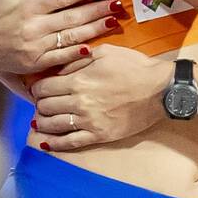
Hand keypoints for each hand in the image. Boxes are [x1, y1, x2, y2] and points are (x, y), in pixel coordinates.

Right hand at [0, 0, 122, 80]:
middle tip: (117, 4)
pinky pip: (62, 58)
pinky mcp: (38, 62)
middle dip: (97, 10)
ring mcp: (37, 46)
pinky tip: (94, 47)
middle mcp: (35, 26)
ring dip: (94, 30)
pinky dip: (77, 53)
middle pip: (72, 17)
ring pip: (71, 37)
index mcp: (30, 6)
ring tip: (114, 21)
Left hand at [31, 44, 167, 148]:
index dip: (37, 88)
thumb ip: (77, 60)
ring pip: (53, 126)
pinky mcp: (99, 135)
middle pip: (44, 107)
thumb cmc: (135, 67)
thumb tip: (58, 69)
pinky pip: (71, 143)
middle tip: (43, 103)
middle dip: (40, 104)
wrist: (160, 89)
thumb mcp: (104, 53)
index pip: (43, 88)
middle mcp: (79, 103)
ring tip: (42, 121)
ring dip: (43, 123)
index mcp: (78, 81)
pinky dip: (55, 144)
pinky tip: (47, 143)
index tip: (39, 88)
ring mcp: (89, 121)